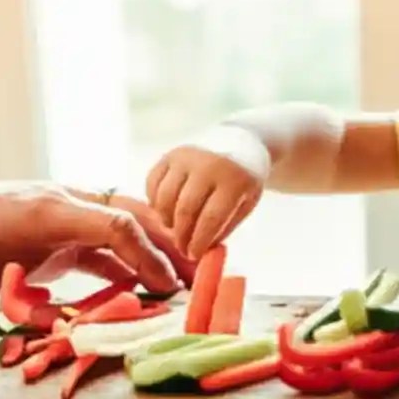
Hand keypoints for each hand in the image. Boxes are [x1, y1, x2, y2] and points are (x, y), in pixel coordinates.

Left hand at [0, 184, 192, 332]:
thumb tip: (40, 342)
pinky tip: (157, 288)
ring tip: (193, 283)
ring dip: (161, 251)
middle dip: (171, 247)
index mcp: (40, 212)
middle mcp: (62, 205)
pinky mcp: (64, 230)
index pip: (112, 222)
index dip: (146, 256)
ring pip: (128, 224)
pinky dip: (137, 263)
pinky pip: (110, 242)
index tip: (169, 286)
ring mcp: (66, 214)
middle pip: (134, 214)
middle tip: (205, 279)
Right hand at [146, 142, 264, 257]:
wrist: (240, 142)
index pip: (210, 219)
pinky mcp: (170, 153)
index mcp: (233, 180)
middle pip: (185, 209)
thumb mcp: (246, 203)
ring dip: (165, 219)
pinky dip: (155, 200)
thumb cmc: (243, 181)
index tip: (193, 255)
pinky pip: (153, 181)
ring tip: (173, 230)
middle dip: (181, 235)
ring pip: (164, 197)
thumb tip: (200, 250)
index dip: (199, 241)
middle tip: (182, 249)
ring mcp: (186, 156)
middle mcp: (207, 165)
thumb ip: (224, 226)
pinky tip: (164, 211)